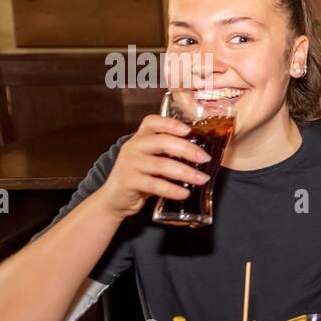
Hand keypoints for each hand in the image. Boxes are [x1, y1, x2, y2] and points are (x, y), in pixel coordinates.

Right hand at [95, 114, 212, 219]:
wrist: (115, 198)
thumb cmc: (141, 177)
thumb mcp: (152, 160)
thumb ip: (169, 154)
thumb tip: (201, 155)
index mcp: (140, 138)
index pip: (152, 122)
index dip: (171, 124)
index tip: (189, 130)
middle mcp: (133, 147)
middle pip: (162, 142)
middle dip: (187, 149)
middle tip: (205, 159)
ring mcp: (129, 164)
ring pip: (161, 165)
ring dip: (185, 172)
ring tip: (202, 179)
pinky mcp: (128, 181)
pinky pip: (154, 184)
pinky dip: (172, 189)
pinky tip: (184, 193)